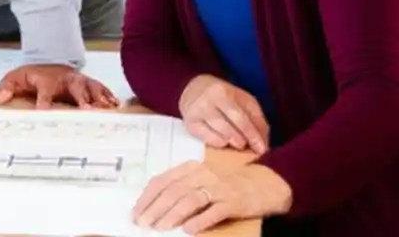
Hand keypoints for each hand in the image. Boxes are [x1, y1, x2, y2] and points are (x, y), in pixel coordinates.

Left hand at [0, 64, 119, 108]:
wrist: (50, 64)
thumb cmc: (33, 76)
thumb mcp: (17, 78)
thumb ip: (7, 86)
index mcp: (46, 81)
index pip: (45, 91)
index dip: (44, 101)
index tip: (44, 111)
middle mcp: (65, 80)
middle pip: (75, 87)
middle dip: (81, 98)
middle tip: (87, 110)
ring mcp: (79, 81)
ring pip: (91, 87)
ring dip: (99, 97)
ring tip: (108, 108)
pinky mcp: (88, 85)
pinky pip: (101, 89)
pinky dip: (108, 96)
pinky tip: (116, 105)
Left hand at [133, 160, 291, 233]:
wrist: (263, 183)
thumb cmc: (224, 185)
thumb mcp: (200, 180)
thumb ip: (179, 188)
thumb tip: (152, 207)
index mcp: (190, 168)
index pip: (162, 181)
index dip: (147, 197)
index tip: (136, 212)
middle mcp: (202, 175)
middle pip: (173, 191)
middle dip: (155, 208)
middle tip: (143, 222)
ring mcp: (218, 188)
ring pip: (190, 200)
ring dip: (172, 215)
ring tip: (159, 227)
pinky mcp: (233, 202)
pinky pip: (214, 211)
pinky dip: (200, 220)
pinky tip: (188, 230)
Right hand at [179, 75, 269, 153]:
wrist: (193, 87)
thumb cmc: (223, 95)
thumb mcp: (243, 99)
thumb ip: (256, 119)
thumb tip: (263, 143)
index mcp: (221, 92)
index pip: (240, 118)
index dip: (252, 135)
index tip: (261, 149)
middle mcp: (205, 103)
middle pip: (229, 130)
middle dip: (243, 141)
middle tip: (249, 145)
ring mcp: (195, 115)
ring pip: (219, 137)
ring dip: (233, 142)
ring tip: (237, 141)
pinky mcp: (189, 125)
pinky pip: (209, 141)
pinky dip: (220, 143)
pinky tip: (223, 138)